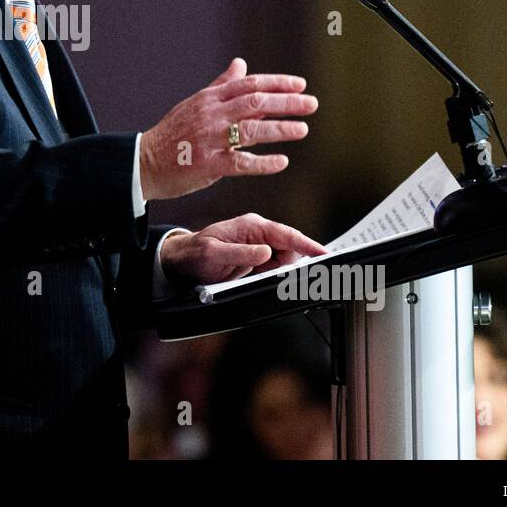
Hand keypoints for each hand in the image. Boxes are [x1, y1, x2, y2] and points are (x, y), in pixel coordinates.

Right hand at [139, 57, 317, 200]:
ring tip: (302, 129)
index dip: (277, 83)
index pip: (249, 84)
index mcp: (210, 98)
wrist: (145, 161)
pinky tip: (282, 162)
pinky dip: (263, 163)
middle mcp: (211, 115)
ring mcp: (210, 139)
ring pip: (251, 130)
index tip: (301, 85)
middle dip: (286, 103)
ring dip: (280, 129)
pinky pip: (241, 163)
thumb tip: (241, 64)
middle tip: (311, 104)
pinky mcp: (209, 164)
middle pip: (255, 103)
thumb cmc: (173, 133)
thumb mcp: (195, 103)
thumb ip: (221, 85)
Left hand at [161, 213, 329, 285]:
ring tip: (271, 279)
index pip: (286, 234)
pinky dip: (277, 274)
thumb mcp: (214, 254)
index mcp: (251, 226)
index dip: (307, 245)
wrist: (183, 260)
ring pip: (285, 259)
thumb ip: (241, 253)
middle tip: (297, 277)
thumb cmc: (195, 253)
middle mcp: (258, 233)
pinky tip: (268, 279)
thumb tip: (267, 252)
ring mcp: (258, 246)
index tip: (324, 254)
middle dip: (297, 262)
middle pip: (291, 247)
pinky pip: (275, 267)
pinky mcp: (256, 259)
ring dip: (285, 271)